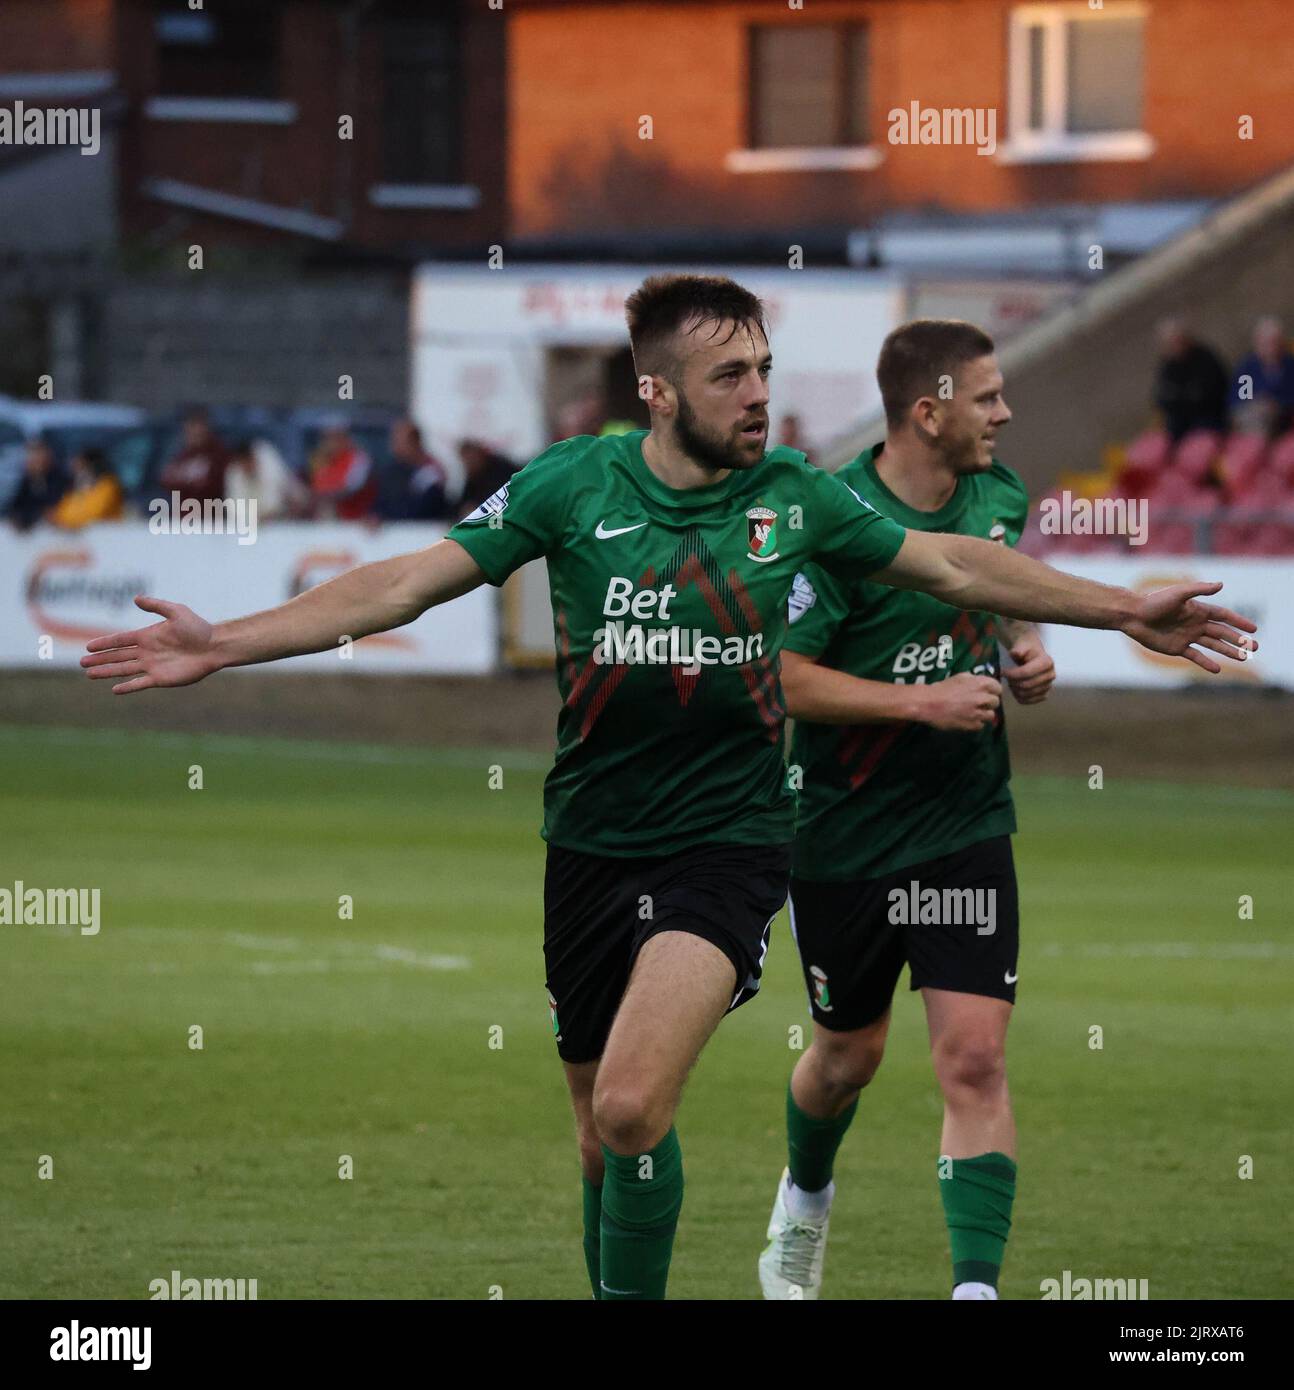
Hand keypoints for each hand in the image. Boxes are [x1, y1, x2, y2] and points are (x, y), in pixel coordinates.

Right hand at [81, 596, 218, 693]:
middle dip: (100, 659)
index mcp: (147, 636)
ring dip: (107, 672)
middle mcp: (147, 652)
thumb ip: (156, 606)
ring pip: (124, 670)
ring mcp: (152, 666)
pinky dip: (128, 687)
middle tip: (82, 662)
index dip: (105, 643)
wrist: (214, 646)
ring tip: (89, 674)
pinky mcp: (161, 679)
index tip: (89, 646)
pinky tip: (114, 689)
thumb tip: (136, 598)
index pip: (120, 640)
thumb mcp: (176, 611)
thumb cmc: (198, 628)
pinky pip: (140, 683)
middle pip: (118, 656)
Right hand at [917, 672, 1001, 731]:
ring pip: (991, 715)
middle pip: (996, 702)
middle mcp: (983, 698)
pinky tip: (967, 719)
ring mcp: (978, 713)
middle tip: (979, 703)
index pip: (998, 687)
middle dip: (989, 703)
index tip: (986, 693)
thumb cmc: (942, 688)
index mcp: (980, 683)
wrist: (928, 703)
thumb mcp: (960, 677)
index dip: (992, 690)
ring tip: (974, 713)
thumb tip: (981, 684)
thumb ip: (974, 680)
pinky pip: (981, 725)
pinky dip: (975, 723)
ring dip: (984, 714)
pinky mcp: (972, 725)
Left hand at [1004, 634, 1055, 704]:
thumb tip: (1016, 653)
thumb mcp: (1021, 645)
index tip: (1002, 671)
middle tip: (1005, 676)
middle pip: (1026, 685)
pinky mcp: (1044, 694)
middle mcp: (1050, 675)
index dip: (1011, 674)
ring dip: (1014, 689)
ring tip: (1010, 680)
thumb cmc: (1026, 649)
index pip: (1026, 673)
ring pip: (1026, 694)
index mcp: (1047, 662)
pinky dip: (1019, 697)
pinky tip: (1014, 688)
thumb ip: (1018, 649)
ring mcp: (1048, 686)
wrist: (1032, 655)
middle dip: (1012, 682)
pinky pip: (1029, 701)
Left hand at [1122, 583, 1257, 672]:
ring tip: (1244, 658)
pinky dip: (1206, 662)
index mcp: (1197, 610)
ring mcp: (1187, 636)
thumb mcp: (1178, 593)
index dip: (1239, 622)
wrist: (1133, 616)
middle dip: (1239, 640)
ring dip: (1228, 651)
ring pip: (1213, 645)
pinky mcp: (1176, 648)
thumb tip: (1221, 584)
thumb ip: (1199, 589)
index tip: (1253, 629)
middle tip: (1255, 647)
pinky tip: (1218, 669)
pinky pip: (1195, 656)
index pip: (1223, 616)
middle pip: (1222, 633)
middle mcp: (1195, 623)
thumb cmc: (1153, 602)